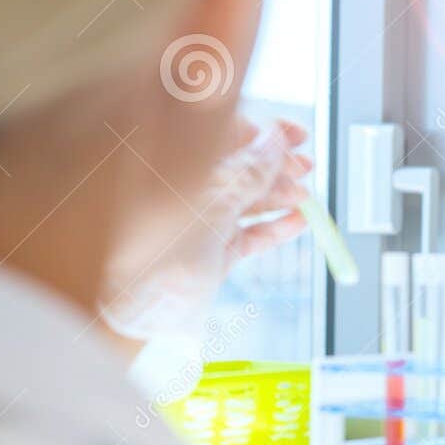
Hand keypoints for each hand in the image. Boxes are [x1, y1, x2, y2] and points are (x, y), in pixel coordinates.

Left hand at [99, 117, 311, 340]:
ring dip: (279, 196)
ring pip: (246, 201)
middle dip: (277, 165)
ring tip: (306, 197)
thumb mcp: (212, 203)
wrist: (138, 312)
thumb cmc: (160, 248)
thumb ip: (249, 172)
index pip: (225, 134)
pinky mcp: (210, 254)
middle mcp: (186, 192)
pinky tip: (298, 222)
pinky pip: (247, 235)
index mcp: (177, 167)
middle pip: (239, 167)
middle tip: (306, 167)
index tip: (297, 135)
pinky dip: (273, 228)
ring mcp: (199, 224)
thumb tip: (275, 138)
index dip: (263, 132)